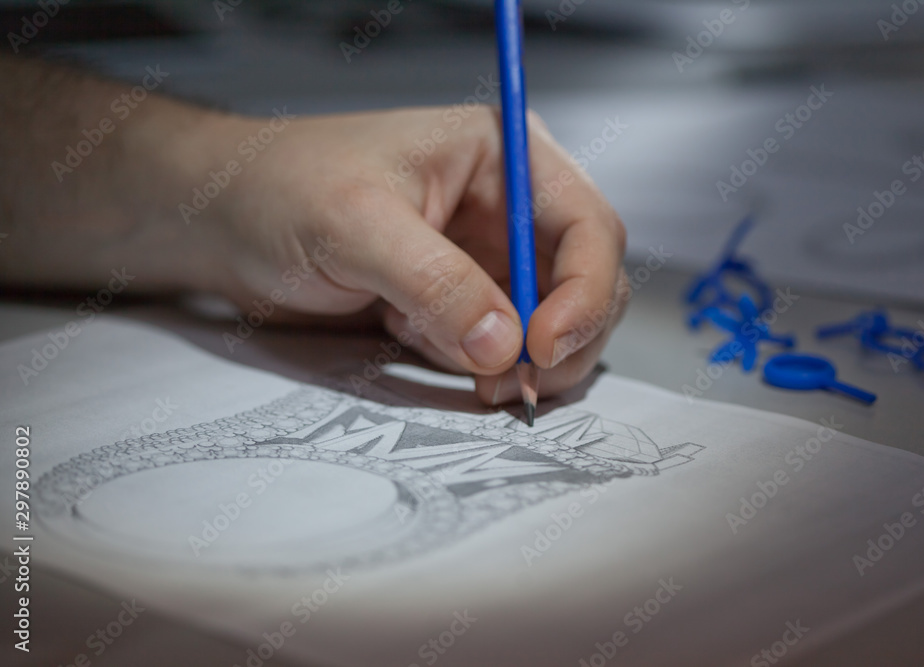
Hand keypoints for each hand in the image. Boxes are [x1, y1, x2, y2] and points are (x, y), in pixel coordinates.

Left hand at [190, 106, 627, 403]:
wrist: (225, 224)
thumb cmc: (279, 190)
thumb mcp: (355, 227)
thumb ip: (436, 283)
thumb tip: (507, 344)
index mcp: (503, 159)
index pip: (588, 226)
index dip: (585, 292)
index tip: (543, 346)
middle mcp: (508, 208)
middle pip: (586, 283)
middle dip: (559, 340)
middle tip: (514, 384)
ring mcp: (489, 258)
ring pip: (550, 326)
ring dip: (515, 361)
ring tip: (446, 356)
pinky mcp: (463, 301)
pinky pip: (501, 347)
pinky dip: (477, 365)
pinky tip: (416, 341)